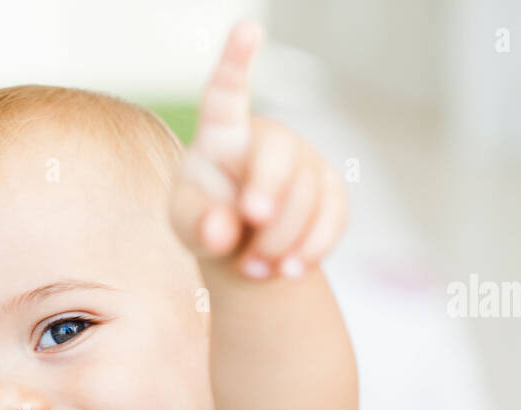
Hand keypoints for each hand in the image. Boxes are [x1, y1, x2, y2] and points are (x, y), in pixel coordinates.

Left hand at [170, 19, 346, 280]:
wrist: (245, 248)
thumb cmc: (207, 221)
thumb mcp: (188, 226)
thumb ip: (196, 224)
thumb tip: (222, 228)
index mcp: (222, 135)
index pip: (226, 94)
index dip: (236, 62)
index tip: (247, 28)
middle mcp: (268, 139)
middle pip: (275, 154)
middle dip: (267, 190)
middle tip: (251, 221)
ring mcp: (305, 162)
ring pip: (304, 196)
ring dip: (279, 240)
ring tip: (254, 269)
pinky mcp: (331, 192)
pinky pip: (332, 218)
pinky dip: (310, 249)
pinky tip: (289, 271)